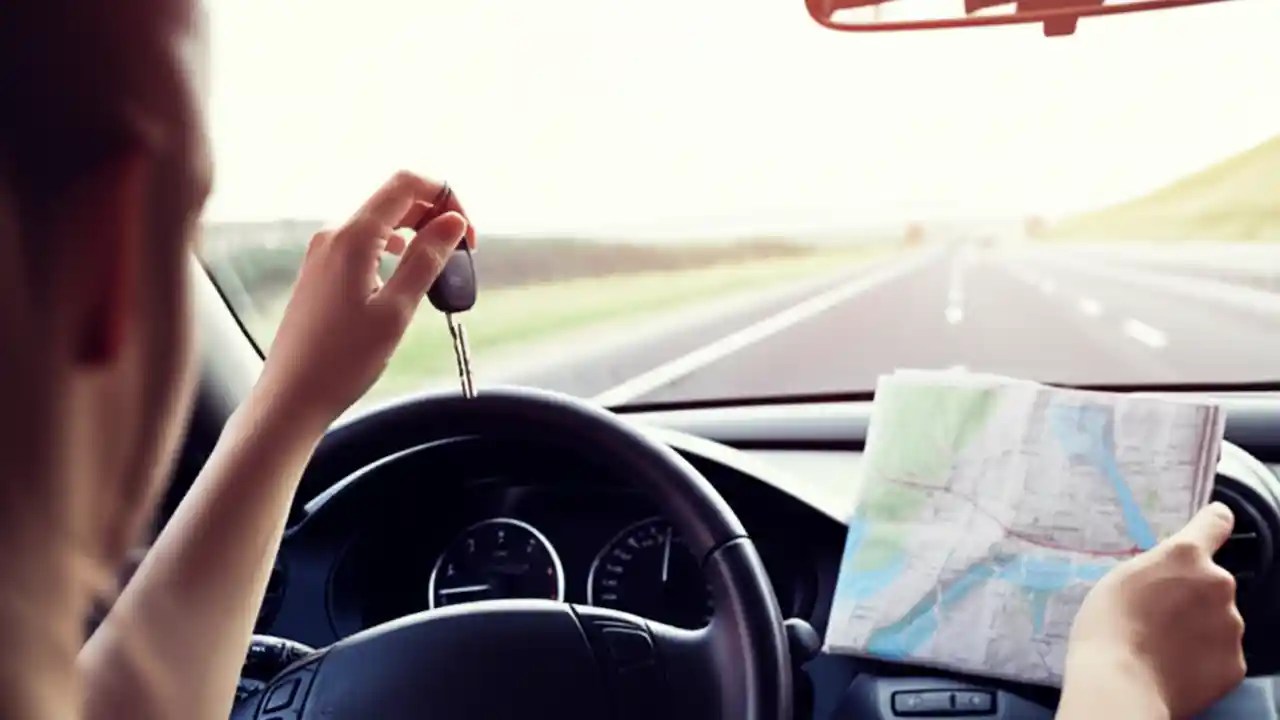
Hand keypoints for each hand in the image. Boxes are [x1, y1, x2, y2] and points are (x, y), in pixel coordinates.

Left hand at [253, 171, 474, 430]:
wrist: (292, 396)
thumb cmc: (343, 360)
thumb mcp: (396, 310)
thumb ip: (427, 260)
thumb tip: (454, 222)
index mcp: (352, 237)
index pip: (406, 185)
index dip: (445, 197)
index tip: (467, 234)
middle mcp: (333, 235)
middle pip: (394, 200)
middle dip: (434, 217)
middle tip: (461, 255)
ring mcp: (323, 253)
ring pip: (379, 223)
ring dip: (416, 234)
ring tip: (438, 269)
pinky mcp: (320, 272)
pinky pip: (364, 245)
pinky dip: (393, 250)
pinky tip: (404, 277)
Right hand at [1061, 502, 1244, 719]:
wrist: (1119, 683)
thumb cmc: (1106, 626)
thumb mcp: (1121, 580)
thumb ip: (1155, 572)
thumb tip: (1168, 579)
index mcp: (1185, 555)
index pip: (1215, 522)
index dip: (1214, 521)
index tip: (1215, 521)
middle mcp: (1218, 583)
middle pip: (1211, 582)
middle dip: (1193, 595)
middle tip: (1159, 617)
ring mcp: (1231, 625)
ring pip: (1219, 620)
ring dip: (1199, 628)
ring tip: (1162, 648)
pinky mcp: (1235, 663)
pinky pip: (1221, 655)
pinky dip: (1204, 660)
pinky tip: (1175, 668)